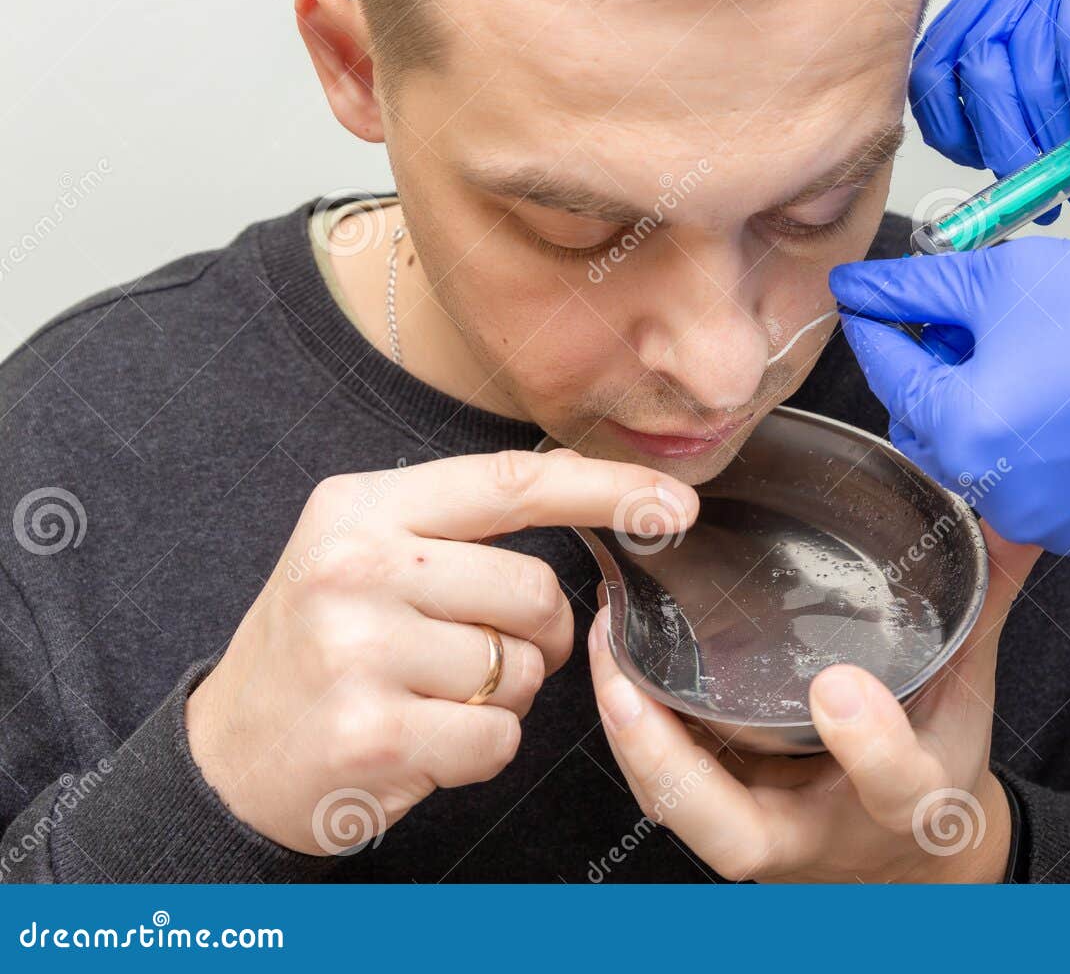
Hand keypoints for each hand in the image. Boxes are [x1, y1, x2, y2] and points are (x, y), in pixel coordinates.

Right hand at [187, 449, 696, 854]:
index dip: (605, 489)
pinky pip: (498, 738)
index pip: (511, 483)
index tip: (675, 503)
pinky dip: (481, 748)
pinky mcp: (372, 733)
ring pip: (521, 670)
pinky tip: (424, 740)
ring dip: (504, 696)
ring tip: (435, 697)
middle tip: (489, 654)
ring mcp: (358, 651)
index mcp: (360, 508)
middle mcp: (355, 567)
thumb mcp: (362, 552)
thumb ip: (460, 525)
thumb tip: (590, 491)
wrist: (225, 755)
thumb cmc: (316, 647)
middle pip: (533, 591)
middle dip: (540, 635)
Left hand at [588, 526, 1040, 882]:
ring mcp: (762, 835)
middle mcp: (821, 834)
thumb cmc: (936, 766)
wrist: (909, 863)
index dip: (868, 744)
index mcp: (908, 803)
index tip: (841, 685)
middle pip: (739, 831)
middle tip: (631, 681)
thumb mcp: (971, 691)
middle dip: (675, 761)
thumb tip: (1017, 510)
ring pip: (681, 808)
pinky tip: (610, 660)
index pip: (892, 786)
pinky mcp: (721, 822)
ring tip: (605, 642)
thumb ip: (985, 601)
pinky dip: (629, 732)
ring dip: (631, 736)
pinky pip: (665, 789)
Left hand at [830, 239, 1069, 559]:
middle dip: (936, 371)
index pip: (886, 370)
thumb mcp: (1008, 279)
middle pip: (925, 423)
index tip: (876, 298)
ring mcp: (1043, 522)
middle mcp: (994, 493)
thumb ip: (919, 290)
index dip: (879, 323)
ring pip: (978, 458)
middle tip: (972, 320)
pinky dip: (1037, 448)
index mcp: (963, 428)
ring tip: (1035, 354)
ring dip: (986, 409)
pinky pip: (1032, 487)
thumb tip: (861, 291)